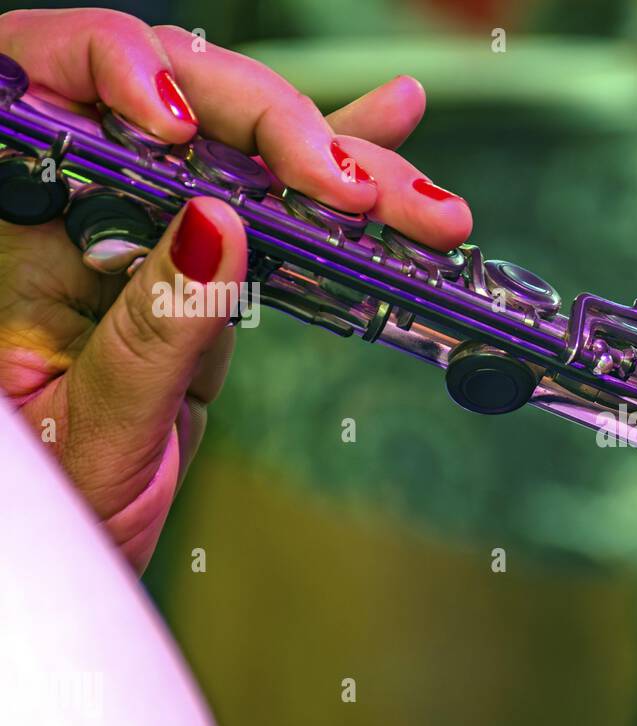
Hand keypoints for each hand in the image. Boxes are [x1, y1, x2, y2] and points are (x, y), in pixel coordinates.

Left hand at [0, 8, 471, 571]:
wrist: (75, 565)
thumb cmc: (54, 512)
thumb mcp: (94, 431)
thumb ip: (149, 331)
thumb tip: (214, 225)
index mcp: (8, 224)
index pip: (45, 86)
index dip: (114, 70)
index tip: (183, 129)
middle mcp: (75, 206)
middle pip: (176, 108)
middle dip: (273, 128)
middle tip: (349, 186)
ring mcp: (145, 229)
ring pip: (242, 152)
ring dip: (341, 162)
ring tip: (416, 199)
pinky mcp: (201, 264)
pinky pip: (270, 199)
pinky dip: (335, 165)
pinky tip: (392, 123)